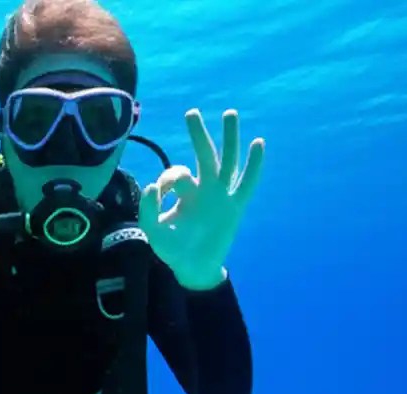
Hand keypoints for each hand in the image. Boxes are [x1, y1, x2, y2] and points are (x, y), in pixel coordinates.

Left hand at [138, 109, 264, 289]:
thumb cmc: (172, 248)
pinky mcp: (236, 207)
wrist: (193, 267)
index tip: (159, 192)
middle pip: (203, 155)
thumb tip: (151, 184)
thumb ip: (147, 210)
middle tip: (191, 112)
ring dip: (229, 138)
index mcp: (185, 193)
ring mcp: (222, 196)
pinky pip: (247, 182)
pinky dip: (254, 165)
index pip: (177, 174)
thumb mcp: (153, 230)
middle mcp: (204, 189)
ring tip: (229, 113)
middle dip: (197, 134)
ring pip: (227, 161)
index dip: (167, 179)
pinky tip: (258, 143)